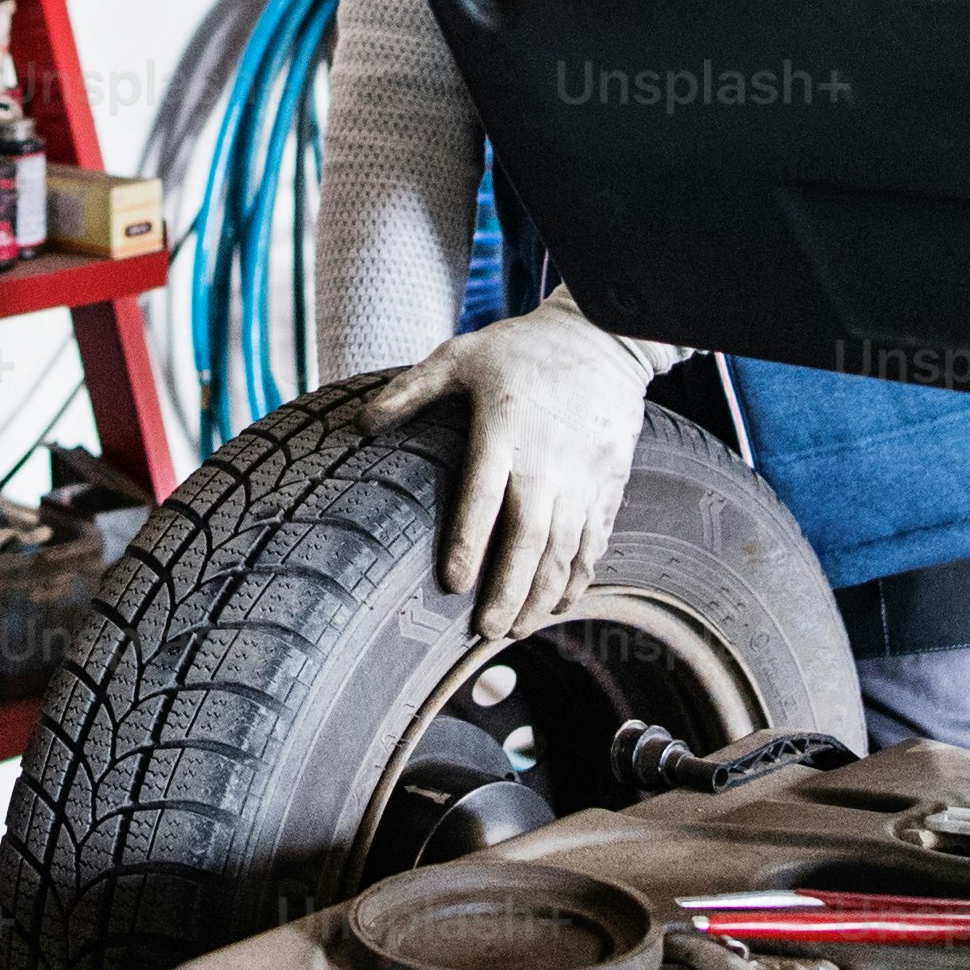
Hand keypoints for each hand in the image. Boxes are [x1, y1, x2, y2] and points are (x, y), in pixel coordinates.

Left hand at [362, 295, 647, 634]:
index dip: (471, 542)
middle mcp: (549, 457)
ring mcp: (585, 473)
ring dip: (542, 593)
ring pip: (566, 546)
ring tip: (517, 629)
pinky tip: (560, 604)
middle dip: (510, 588)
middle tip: (486, 632)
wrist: (604, 337)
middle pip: (531, 535)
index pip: (485, 494)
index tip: (453, 585)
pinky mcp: (610, 482)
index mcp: (504, 427)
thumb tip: (359, 425)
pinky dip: (579, 576)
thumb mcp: (460, 355)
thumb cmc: (519, 350)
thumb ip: (411, 390)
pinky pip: (595, 539)